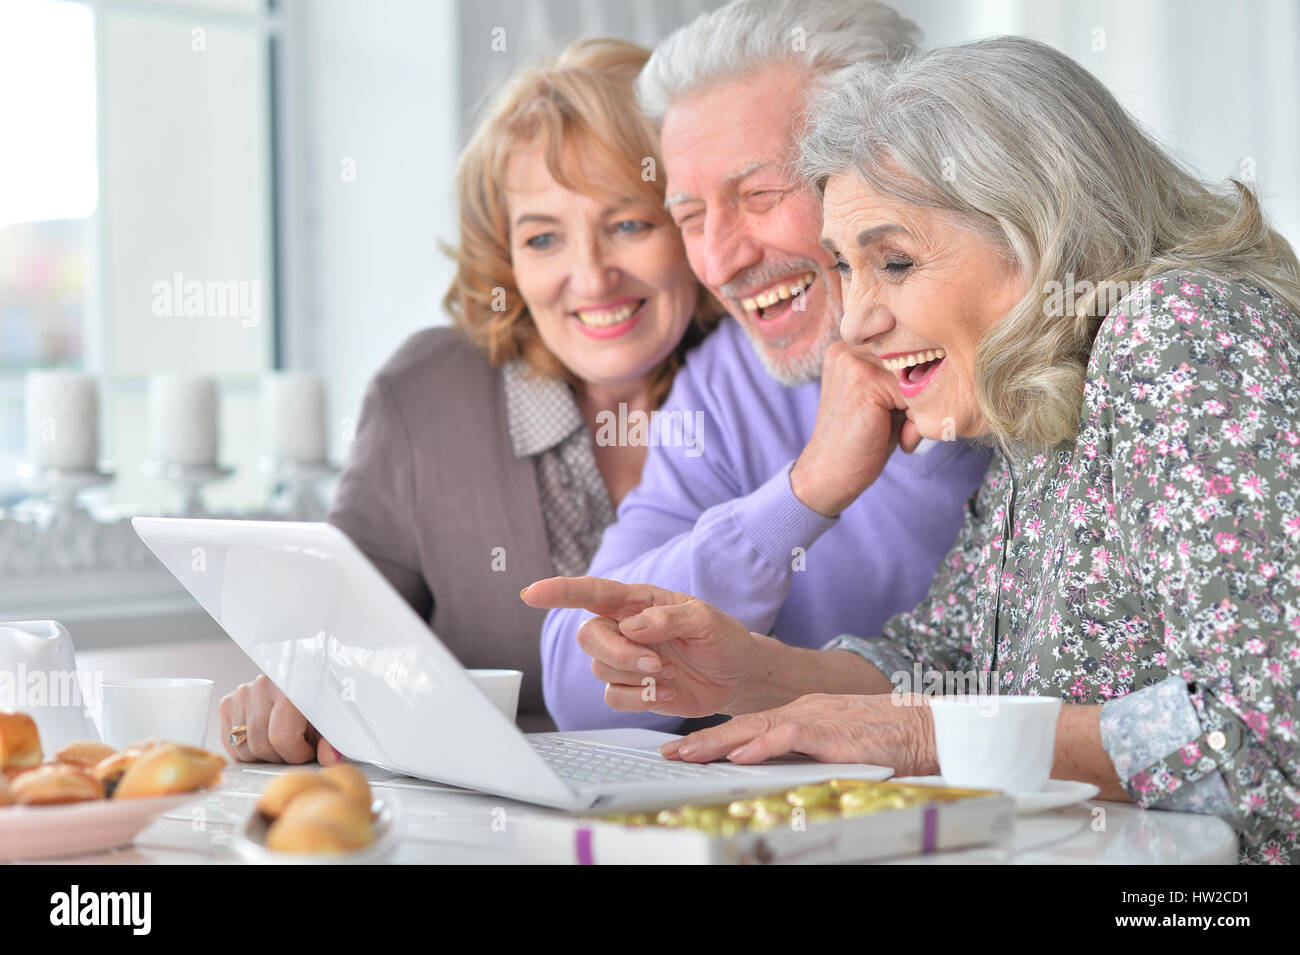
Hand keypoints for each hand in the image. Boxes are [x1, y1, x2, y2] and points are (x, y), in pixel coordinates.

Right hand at [218, 674, 341, 764]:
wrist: (299, 682)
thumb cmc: (315, 704)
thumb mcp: (328, 720)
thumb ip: (330, 741)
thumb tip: (330, 759)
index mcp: (291, 687)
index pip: (281, 736)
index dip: (297, 754)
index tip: (307, 752)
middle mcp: (262, 687)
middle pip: (261, 745)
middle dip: (281, 756)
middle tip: (296, 749)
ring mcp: (242, 694)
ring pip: (244, 748)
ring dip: (264, 756)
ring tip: (281, 744)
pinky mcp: (228, 703)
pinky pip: (231, 744)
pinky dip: (247, 751)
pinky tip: (264, 740)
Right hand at [521, 576, 763, 717]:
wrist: (735, 675)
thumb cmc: (721, 638)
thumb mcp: (706, 620)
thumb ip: (668, 617)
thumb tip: (631, 627)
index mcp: (637, 601)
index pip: (590, 592)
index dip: (559, 591)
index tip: (532, 593)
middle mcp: (623, 628)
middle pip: (588, 636)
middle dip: (617, 654)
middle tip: (654, 664)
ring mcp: (624, 660)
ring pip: (600, 668)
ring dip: (635, 677)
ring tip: (671, 675)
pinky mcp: (630, 688)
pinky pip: (612, 697)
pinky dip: (639, 698)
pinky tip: (667, 691)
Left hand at [659, 692, 938, 775]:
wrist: (930, 728)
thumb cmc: (889, 739)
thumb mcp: (837, 744)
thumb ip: (806, 752)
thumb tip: (773, 771)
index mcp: (803, 713)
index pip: (749, 726)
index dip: (715, 738)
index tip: (685, 749)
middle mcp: (803, 711)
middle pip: (743, 725)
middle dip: (703, 740)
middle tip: (669, 753)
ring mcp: (817, 718)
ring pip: (757, 728)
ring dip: (719, 742)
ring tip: (688, 754)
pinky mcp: (833, 732)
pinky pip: (790, 737)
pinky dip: (762, 747)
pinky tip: (740, 756)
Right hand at [790, 341, 922, 516]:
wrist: (830, 476)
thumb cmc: (863, 441)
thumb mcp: (885, 401)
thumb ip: (905, 375)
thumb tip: (948, 360)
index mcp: (851, 348)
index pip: (909, 348)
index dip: (919, 380)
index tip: (907, 411)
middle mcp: (849, 348)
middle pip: (916, 357)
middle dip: (921, 392)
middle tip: (908, 426)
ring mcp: (853, 361)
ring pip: (917, 372)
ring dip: (920, 405)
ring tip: (903, 432)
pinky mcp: (863, 380)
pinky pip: (915, 389)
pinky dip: (917, 417)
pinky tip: (901, 437)